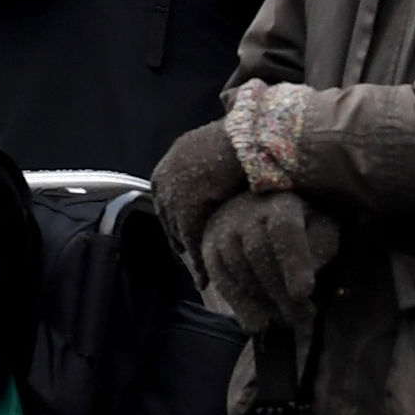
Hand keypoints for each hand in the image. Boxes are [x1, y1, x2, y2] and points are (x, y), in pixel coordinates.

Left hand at [150, 117, 248, 276]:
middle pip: (169, 219)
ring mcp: (173, 197)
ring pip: (178, 234)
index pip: (167, 202)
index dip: (179, 220)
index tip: (186, 237)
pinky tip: (205, 279)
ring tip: (203, 275)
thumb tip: (213, 164)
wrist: (250, 136)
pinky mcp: (187, 212)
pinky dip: (199, 263)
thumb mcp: (217, 150)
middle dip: (181, 239)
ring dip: (192, 254)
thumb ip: (209, 161)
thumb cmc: (243, 139)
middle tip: (196, 260)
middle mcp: (164, 182)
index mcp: (169, 165)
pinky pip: (190, 242)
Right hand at [197, 190, 338, 335]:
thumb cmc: (304, 224)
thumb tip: (301, 288)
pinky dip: (237, 302)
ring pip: (236, 266)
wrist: (264, 209)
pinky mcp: (208, 246)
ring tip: (282, 321)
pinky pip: (218, 276)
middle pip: (257, 251)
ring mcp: (223, 227)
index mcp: (282, 202)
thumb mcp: (323, 230)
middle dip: (278, 290)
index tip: (303, 294)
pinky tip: (256, 323)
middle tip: (298, 319)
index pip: (285, 230)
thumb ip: (319, 252)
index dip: (293, 262)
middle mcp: (246, 209)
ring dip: (260, 300)